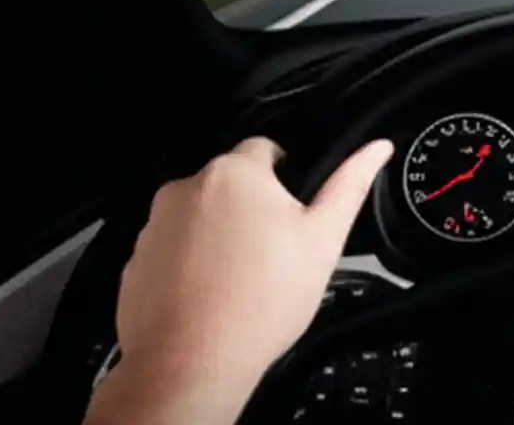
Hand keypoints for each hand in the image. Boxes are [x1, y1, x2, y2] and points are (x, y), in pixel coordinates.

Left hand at [104, 137, 392, 409]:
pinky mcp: (137, 258)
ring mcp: (155, 224)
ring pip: (201, 217)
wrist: (191, 363)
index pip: (266, 149)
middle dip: (252, 209)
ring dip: (220, 235)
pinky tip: (213, 294)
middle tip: (274, 253)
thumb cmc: (260, 302)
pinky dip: (191, 264)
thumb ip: (349, 185)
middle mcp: (187, 188)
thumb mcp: (324, 240)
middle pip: (231, 185)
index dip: (287, 178)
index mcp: (236, 173)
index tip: (294, 213)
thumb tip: (376, 149)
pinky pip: (173, 250)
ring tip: (243, 280)